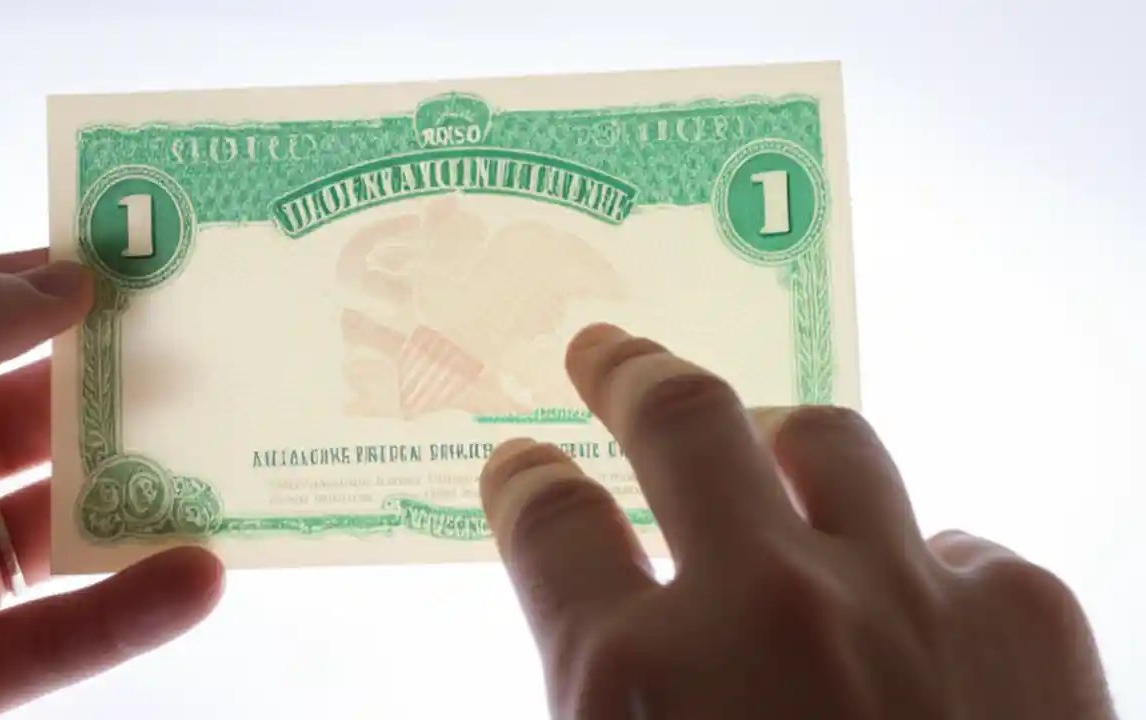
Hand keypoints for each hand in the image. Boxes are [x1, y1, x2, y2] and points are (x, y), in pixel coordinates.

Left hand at [0, 250, 222, 718]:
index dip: (56, 291)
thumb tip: (61, 279)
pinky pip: (72, 636)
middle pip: (48, 425)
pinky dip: (140, 608)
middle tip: (218, 358)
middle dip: (128, 393)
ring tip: (230, 466)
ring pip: (75, 531)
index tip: (147, 265)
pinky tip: (200, 574)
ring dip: (151, 504)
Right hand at [479, 323, 1114, 718]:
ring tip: (758, 434)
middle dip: (628, 373)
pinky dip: (916, 560)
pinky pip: (955, 540)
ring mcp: (904, 595)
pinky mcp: (1028, 614)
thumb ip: (600, 698)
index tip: (524, 464)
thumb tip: (601, 649)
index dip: (527, 482)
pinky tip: (908, 603)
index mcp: (633, 683)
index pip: (549, 522)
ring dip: (775, 432)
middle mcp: (763, 607)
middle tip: (607, 351)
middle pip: (677, 420)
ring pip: (826, 436)